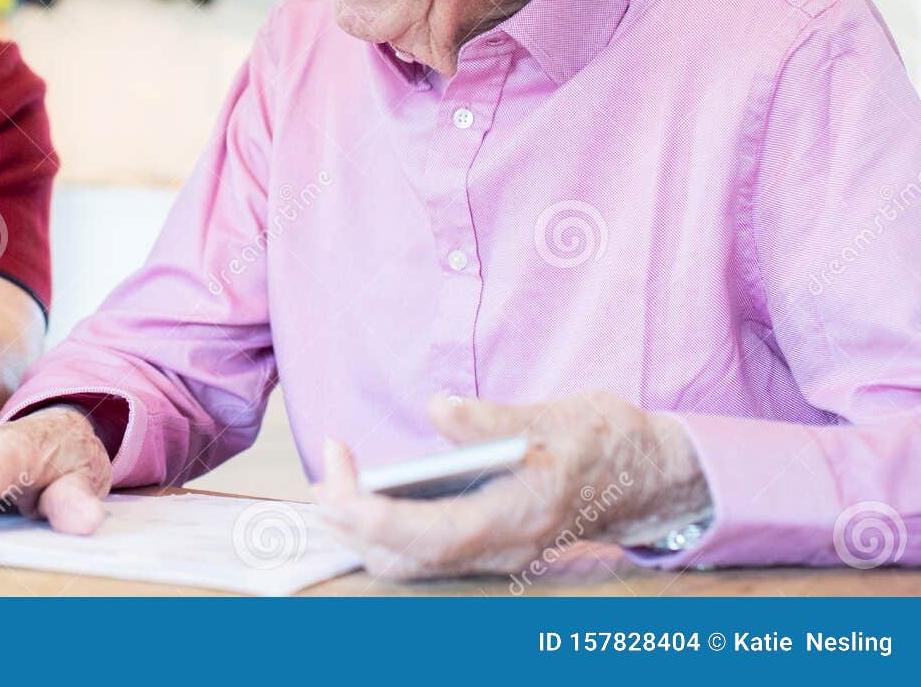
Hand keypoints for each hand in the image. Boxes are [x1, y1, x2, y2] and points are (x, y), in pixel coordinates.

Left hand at [316, 391, 711, 579]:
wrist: (650, 476)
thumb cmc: (602, 439)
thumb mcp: (554, 415)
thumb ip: (492, 419)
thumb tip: (439, 409)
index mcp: (521, 515)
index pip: (431, 536)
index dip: (374, 518)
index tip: (338, 482)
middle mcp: (505, 548)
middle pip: (410, 561)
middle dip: (354, 526)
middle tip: (325, 477)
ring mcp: (497, 554)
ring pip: (415, 565)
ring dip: (366, 531)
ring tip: (335, 484)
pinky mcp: (491, 547)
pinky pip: (428, 554)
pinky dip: (389, 531)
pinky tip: (369, 497)